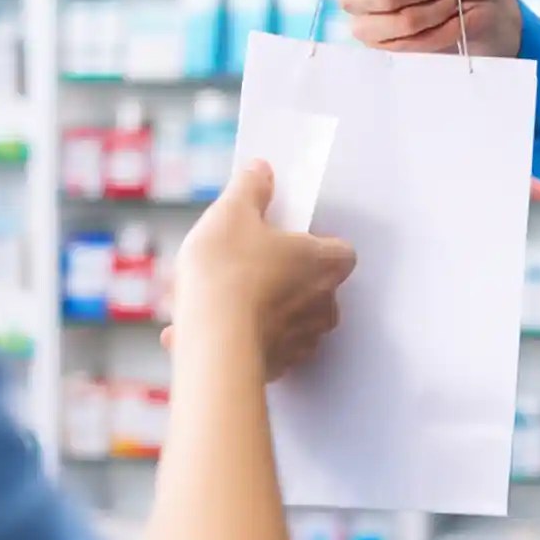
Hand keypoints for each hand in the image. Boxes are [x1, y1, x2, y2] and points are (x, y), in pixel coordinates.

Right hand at [165, 160, 355, 377]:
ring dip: (257, 311)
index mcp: (323, 263)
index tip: (285, 237)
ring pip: (287, 319)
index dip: (314, 242)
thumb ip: (251, 188)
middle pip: (314, 286)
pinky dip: (236, 338)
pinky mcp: (278, 368)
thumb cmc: (228, 273)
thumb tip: (261, 171)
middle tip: (244, 267)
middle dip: (283, 278)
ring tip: (213, 301)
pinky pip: (261, 347)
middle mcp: (323, 305)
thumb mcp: (232, 213)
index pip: (340, 249)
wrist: (213, 342)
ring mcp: (303, 340)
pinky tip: (199, 330)